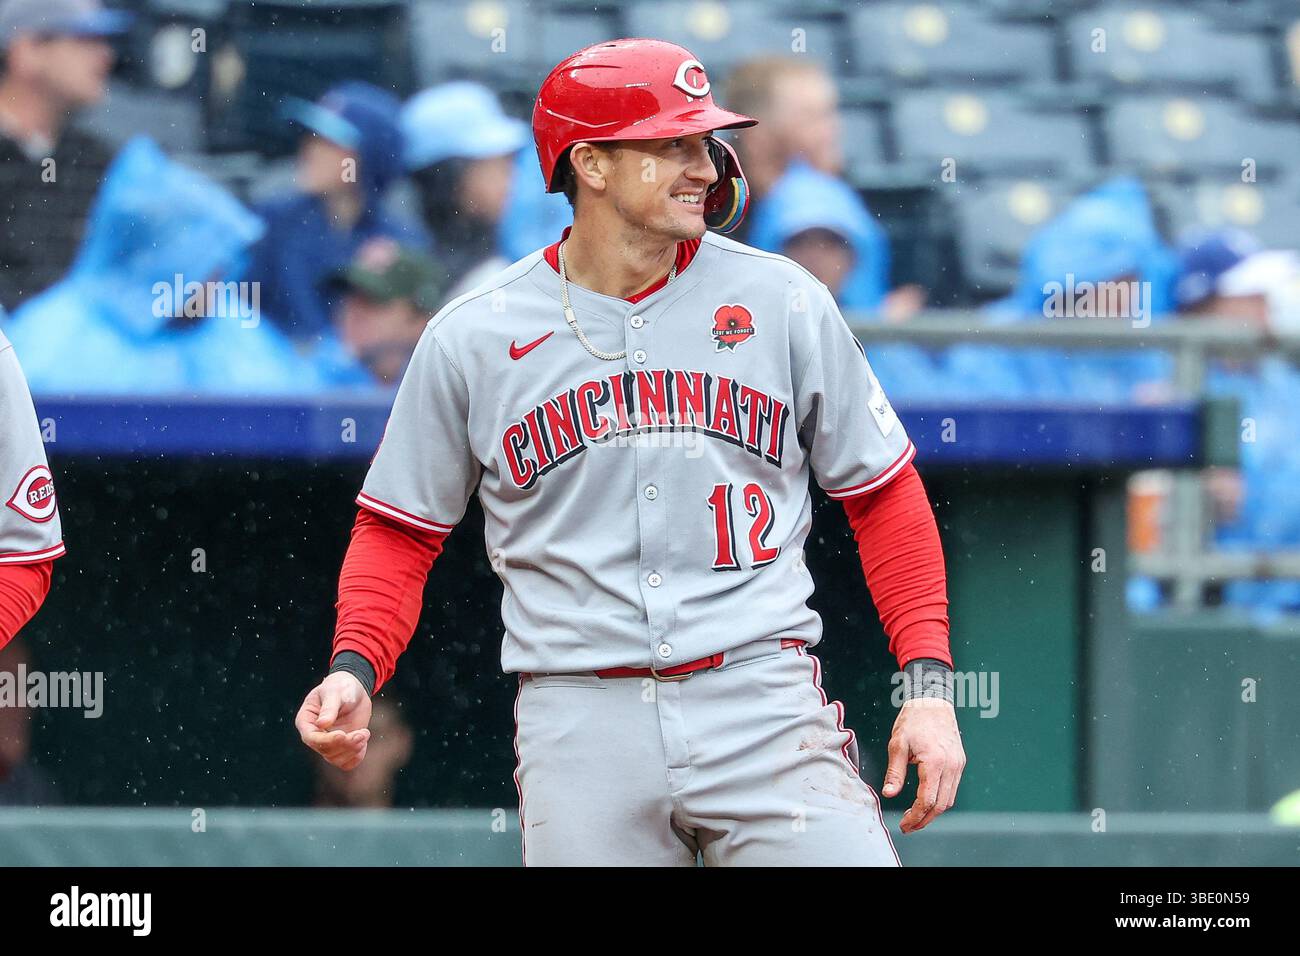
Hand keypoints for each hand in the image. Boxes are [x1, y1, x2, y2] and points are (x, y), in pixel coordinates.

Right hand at [295, 672, 372, 770]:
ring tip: (365, 733)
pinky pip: (347, 762)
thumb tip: (321, 724)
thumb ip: (329, 707)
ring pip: (336, 759)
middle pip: (325, 751)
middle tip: (363, 732)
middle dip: (345, 744)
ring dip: (352, 750)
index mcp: (306, 721)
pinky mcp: (343, 746)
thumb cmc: (340, 686)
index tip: (343, 734)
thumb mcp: (334, 692)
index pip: (311, 738)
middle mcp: (315, 735)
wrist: (354, 688)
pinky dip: (356, 756)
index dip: (326, 740)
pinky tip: (364, 740)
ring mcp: (329, 742)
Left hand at [882, 698, 964, 832]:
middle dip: (924, 820)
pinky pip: (952, 788)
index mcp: (935, 762)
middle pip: (941, 805)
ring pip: (949, 799)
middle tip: (908, 826)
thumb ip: (895, 771)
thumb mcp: (898, 744)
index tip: (904, 824)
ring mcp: (958, 765)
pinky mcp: (960, 762)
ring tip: (916, 817)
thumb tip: (889, 794)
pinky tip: (926, 801)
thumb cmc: (913, 720)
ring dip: (933, 812)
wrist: (933, 701)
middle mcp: (951, 766)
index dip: (915, 816)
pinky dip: (940, 799)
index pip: (927, 800)